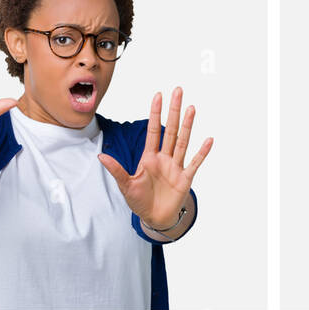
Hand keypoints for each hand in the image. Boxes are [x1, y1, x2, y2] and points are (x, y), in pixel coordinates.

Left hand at [99, 88, 212, 231]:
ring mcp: (176, 167)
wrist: (154, 218)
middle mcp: (164, 158)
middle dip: (174, 111)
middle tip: (178, 91)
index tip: (158, 95)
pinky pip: (194, 163)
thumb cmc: (139, 200)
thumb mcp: (126, 185)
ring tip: (191, 108)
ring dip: (187, 125)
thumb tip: (100, 156)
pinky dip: (202, 152)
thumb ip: (116, 170)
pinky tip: (208, 140)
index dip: (155, 113)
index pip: (153, 130)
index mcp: (149, 157)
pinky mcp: (185, 179)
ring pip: (183, 142)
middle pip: (170, 130)